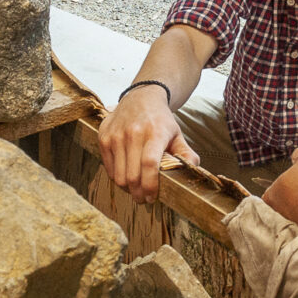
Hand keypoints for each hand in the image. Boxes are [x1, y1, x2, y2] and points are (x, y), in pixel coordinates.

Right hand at [98, 84, 197, 201]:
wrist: (140, 97)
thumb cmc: (160, 121)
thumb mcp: (177, 134)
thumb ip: (186, 153)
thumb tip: (193, 170)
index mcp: (155, 133)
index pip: (149, 164)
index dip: (150, 185)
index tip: (153, 197)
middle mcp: (133, 133)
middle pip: (132, 175)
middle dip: (138, 194)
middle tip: (144, 199)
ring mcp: (116, 135)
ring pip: (119, 175)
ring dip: (127, 189)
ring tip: (135, 190)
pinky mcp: (104, 137)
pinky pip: (109, 168)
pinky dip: (117, 178)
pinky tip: (126, 176)